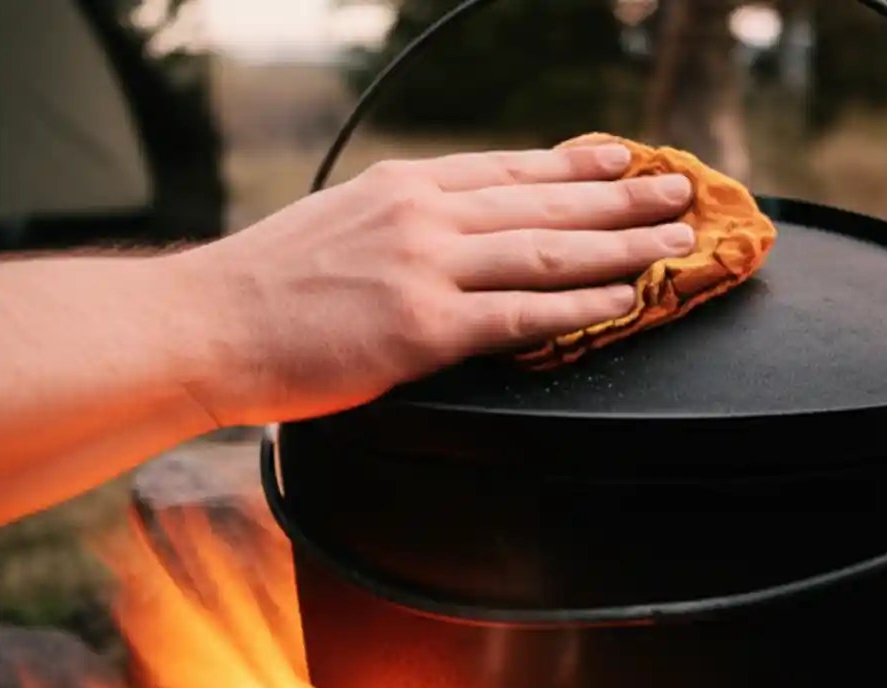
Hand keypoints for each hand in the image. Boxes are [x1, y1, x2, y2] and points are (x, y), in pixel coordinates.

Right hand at [170, 143, 694, 426]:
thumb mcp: (340, 219)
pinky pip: (522, 315)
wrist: (207, 324)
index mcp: (405, 186)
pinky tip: (622, 299)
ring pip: (548, 252)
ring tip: (673, 243)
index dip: (577, 167)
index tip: (623, 160)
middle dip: (622, 199)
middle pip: (546, 204)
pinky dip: (580, 306)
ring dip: (621, 246)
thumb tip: (456, 223)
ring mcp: (427, 269)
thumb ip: (404, 217)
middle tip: (678, 193)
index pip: (511, 170)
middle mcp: (425, 215)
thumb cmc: (266, 282)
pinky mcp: (423, 328)